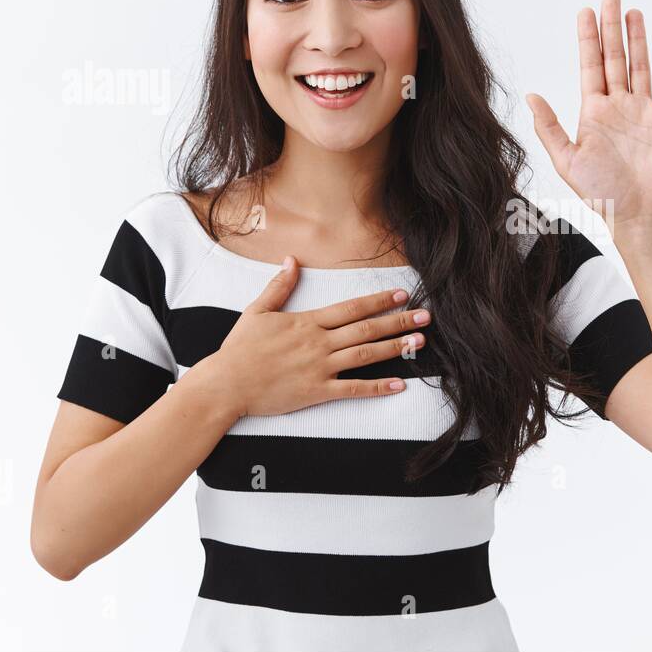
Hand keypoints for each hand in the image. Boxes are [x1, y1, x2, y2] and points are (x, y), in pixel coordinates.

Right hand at [208, 257, 431, 418]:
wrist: (225, 384)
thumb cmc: (240, 349)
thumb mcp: (257, 311)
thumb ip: (279, 286)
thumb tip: (291, 260)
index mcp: (308, 322)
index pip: (351, 308)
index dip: (379, 300)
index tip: (402, 294)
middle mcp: (318, 343)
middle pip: (366, 329)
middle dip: (398, 322)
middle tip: (425, 317)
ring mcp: (320, 368)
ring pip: (365, 356)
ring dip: (395, 348)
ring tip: (419, 343)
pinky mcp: (317, 391)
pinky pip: (353, 389)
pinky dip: (377, 387)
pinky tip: (400, 384)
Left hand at [525, 0, 651, 232]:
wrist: (638, 213)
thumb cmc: (601, 193)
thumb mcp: (567, 160)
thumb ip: (549, 127)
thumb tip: (530, 96)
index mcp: (593, 113)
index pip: (590, 66)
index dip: (588, 39)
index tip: (585, 12)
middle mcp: (619, 106)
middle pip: (615, 58)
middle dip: (611, 28)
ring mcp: (644, 111)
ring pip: (640, 65)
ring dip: (637, 38)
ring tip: (633, 11)